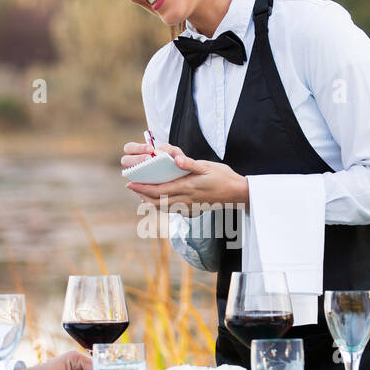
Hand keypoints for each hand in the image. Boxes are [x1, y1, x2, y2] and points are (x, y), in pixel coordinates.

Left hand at [124, 142, 248, 208]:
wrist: (238, 194)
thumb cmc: (223, 177)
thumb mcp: (207, 166)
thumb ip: (190, 163)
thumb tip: (175, 159)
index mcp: (187, 187)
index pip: (159, 190)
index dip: (143, 188)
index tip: (130, 184)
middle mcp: (186, 200)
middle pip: (158, 202)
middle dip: (143, 195)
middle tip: (132, 188)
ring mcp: (190, 207)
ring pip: (164, 208)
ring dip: (151, 202)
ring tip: (142, 195)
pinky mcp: (194, 211)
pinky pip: (174, 211)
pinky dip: (163, 206)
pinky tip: (161, 201)